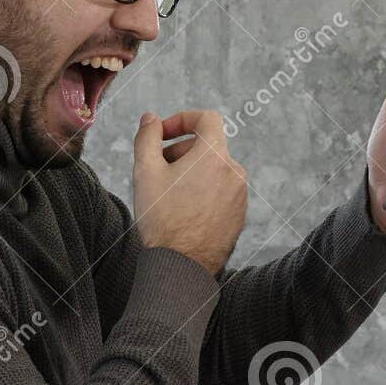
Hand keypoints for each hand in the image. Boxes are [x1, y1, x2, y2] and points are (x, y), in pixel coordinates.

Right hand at [132, 110, 247, 274]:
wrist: (180, 266)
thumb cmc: (162, 220)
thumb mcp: (145, 171)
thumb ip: (147, 137)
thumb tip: (151, 119)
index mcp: (215, 156)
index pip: (207, 118)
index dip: (182, 118)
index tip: (163, 133)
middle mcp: (235, 172)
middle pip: (208, 145)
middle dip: (180, 149)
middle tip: (157, 167)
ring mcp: (240, 195)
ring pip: (214, 169)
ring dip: (191, 171)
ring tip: (168, 192)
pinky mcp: (239, 214)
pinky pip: (221, 191)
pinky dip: (203, 190)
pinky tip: (182, 210)